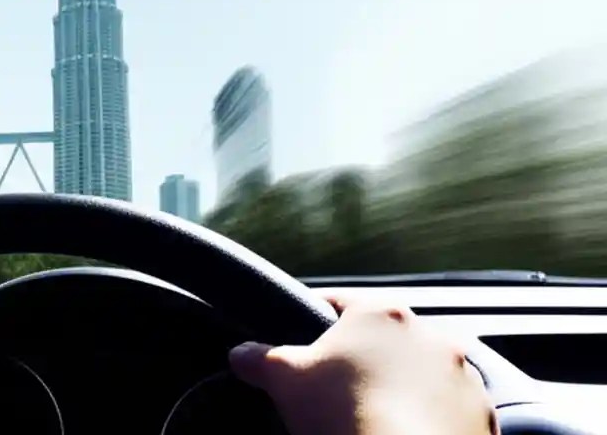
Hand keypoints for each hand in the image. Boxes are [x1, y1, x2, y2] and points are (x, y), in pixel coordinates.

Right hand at [229, 296, 496, 434]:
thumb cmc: (344, 413)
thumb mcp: (285, 379)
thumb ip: (260, 358)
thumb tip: (240, 354)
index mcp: (380, 313)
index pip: (340, 304)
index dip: (316, 323)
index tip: (305, 344)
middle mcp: (430, 334)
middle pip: (385, 339)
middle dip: (364, 361)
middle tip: (338, 390)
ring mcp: (463, 374)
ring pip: (422, 374)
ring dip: (403, 388)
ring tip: (376, 419)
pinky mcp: (482, 413)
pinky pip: (450, 409)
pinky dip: (430, 419)